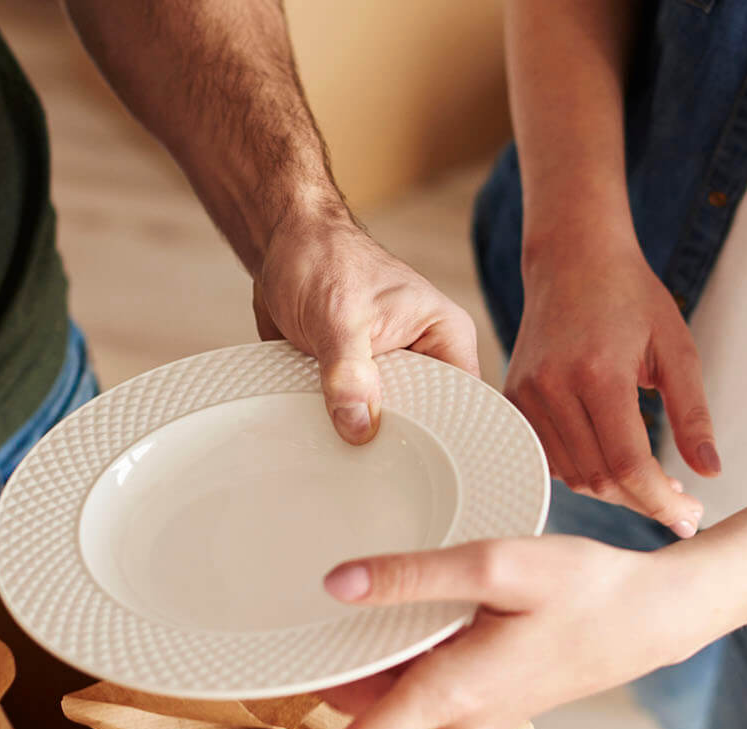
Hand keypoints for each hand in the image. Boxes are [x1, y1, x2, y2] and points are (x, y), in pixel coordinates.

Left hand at [230, 536, 707, 728]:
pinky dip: (398, 659)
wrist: (655, 616)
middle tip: (275, 635)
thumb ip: (413, 577)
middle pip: (361, 713)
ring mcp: (475, 712)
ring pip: (392, 696)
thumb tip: (334, 585)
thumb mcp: (498, 566)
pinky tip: (402, 610)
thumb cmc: (587, 588)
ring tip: (338, 608)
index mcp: (448, 693)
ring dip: (363, 666)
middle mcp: (456, 717)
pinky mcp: (490, 697)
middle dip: (319, 686)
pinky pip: (423, 685)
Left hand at [253, 211, 479, 443]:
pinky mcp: (356, 385)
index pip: (464, 401)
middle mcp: (423, 358)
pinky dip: (334, 427)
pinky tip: (322, 436)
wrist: (282, 246)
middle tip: (376, 464)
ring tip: (344, 452)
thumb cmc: (323, 259)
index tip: (423, 461)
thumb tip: (358, 427)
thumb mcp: (338, 316)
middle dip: (397, 440)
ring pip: (385, 426)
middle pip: (426, 422)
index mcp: (445, 336)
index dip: (447, 433)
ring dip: (359, 436)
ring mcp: (388, 375)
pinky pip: (351, 421)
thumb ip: (349, 373)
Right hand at [509, 230, 719, 535]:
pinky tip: (613, 462)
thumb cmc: (632, 297)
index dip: (660, 501)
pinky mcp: (512, 399)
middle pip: (598, 478)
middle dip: (642, 500)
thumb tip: (711, 473)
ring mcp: (526, 394)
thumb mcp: (677, 348)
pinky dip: (582, 471)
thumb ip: (693, 413)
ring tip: (652, 483)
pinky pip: (548, 458)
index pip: (628, 464)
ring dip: (613, 490)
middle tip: (680, 503)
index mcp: (598, 373)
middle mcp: (553, 387)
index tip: (690, 518)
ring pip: (571, 475)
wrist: (573, 257)